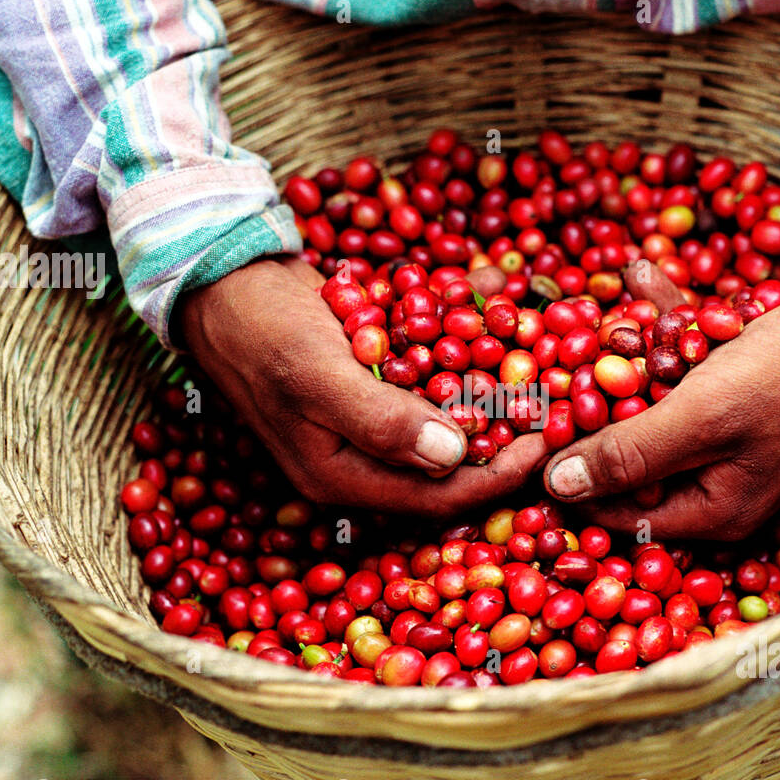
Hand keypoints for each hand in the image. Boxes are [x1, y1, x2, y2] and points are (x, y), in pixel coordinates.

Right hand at [179, 257, 546, 517]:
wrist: (222, 281)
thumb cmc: (261, 330)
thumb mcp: (317, 376)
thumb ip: (381, 422)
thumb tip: (453, 458)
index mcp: (344, 476)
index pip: (440, 498)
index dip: (501, 476)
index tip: (548, 438)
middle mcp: (362, 460)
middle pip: (454, 470)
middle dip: (509, 443)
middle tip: (557, 406)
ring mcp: (370, 424)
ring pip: (451, 428)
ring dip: (495, 403)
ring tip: (539, 371)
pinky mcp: (377, 386)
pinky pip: (435, 386)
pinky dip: (467, 362)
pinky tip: (495, 328)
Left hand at [541, 241, 779, 537]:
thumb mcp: (702, 417)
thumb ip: (629, 456)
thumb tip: (557, 490)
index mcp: (718, 511)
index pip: (622, 517)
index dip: (573, 484)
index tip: (531, 441)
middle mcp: (725, 484)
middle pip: (635, 459)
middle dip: (598, 409)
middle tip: (556, 370)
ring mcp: (736, 437)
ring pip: (657, 406)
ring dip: (629, 358)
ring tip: (596, 316)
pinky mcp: (744, 391)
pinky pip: (689, 367)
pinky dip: (669, 327)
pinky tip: (641, 276)